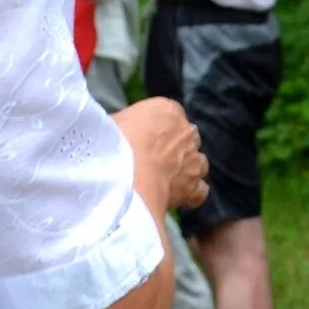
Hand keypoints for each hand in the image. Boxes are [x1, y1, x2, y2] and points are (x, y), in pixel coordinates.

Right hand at [113, 98, 208, 217]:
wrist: (121, 176)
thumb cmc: (109, 145)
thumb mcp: (109, 123)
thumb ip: (122, 124)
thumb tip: (114, 131)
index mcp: (166, 110)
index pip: (169, 115)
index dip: (156, 130)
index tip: (141, 141)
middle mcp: (186, 131)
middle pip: (184, 138)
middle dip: (172, 149)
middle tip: (149, 163)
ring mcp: (194, 158)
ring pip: (196, 162)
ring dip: (184, 170)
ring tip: (162, 181)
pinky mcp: (193, 185)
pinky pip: (199, 190)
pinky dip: (190, 194)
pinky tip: (176, 198)